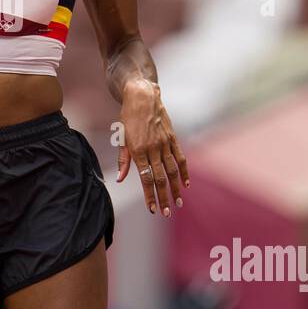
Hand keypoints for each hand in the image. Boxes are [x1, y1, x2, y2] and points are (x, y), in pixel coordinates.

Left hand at [117, 79, 188, 216]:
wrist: (142, 96)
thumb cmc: (128, 117)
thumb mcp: (122, 138)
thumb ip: (123, 160)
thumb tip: (121, 179)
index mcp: (138, 150)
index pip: (146, 179)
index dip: (150, 196)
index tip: (153, 209)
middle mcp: (153, 148)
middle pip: (161, 178)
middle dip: (164, 197)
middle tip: (167, 212)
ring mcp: (164, 143)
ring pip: (172, 171)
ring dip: (176, 188)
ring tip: (179, 202)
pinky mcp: (172, 138)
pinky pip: (180, 158)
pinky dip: (184, 171)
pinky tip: (186, 183)